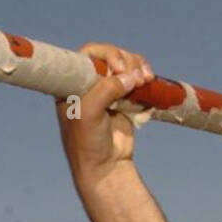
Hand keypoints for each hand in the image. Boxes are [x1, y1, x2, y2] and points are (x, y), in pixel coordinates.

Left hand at [55, 42, 153, 188]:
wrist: (106, 166)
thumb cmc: (88, 142)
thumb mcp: (90, 113)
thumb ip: (107, 90)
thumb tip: (130, 76)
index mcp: (72, 85)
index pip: (88, 55)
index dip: (106, 54)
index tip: (118, 68)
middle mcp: (89, 84)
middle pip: (111, 57)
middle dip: (127, 61)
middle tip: (137, 77)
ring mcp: (108, 90)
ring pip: (127, 66)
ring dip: (139, 68)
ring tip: (146, 80)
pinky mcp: (125, 99)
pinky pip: (137, 80)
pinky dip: (146, 79)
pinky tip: (149, 84)